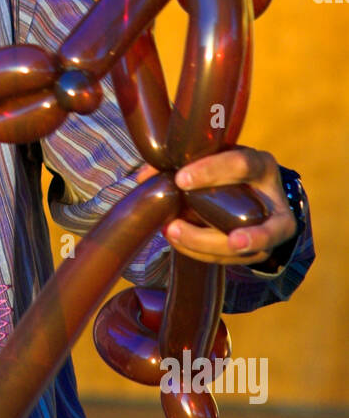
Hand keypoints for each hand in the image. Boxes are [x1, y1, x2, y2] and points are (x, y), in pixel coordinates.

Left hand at [134, 148, 297, 266]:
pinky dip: (201, 252)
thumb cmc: (231, 171)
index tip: (180, 179)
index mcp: (262, 166)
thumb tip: (143, 178)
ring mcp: (272, 230)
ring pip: (241, 248)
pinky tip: (178, 242)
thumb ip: (184, 162)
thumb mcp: (217, 158)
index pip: (241, 165)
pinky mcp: (262, 251)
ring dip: (201, 245)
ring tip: (171, 234)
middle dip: (214, 229)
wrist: (263, 194)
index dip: (211, 171)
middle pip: (253, 221)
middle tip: (176, 227)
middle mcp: (274, 200)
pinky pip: (230, 258)